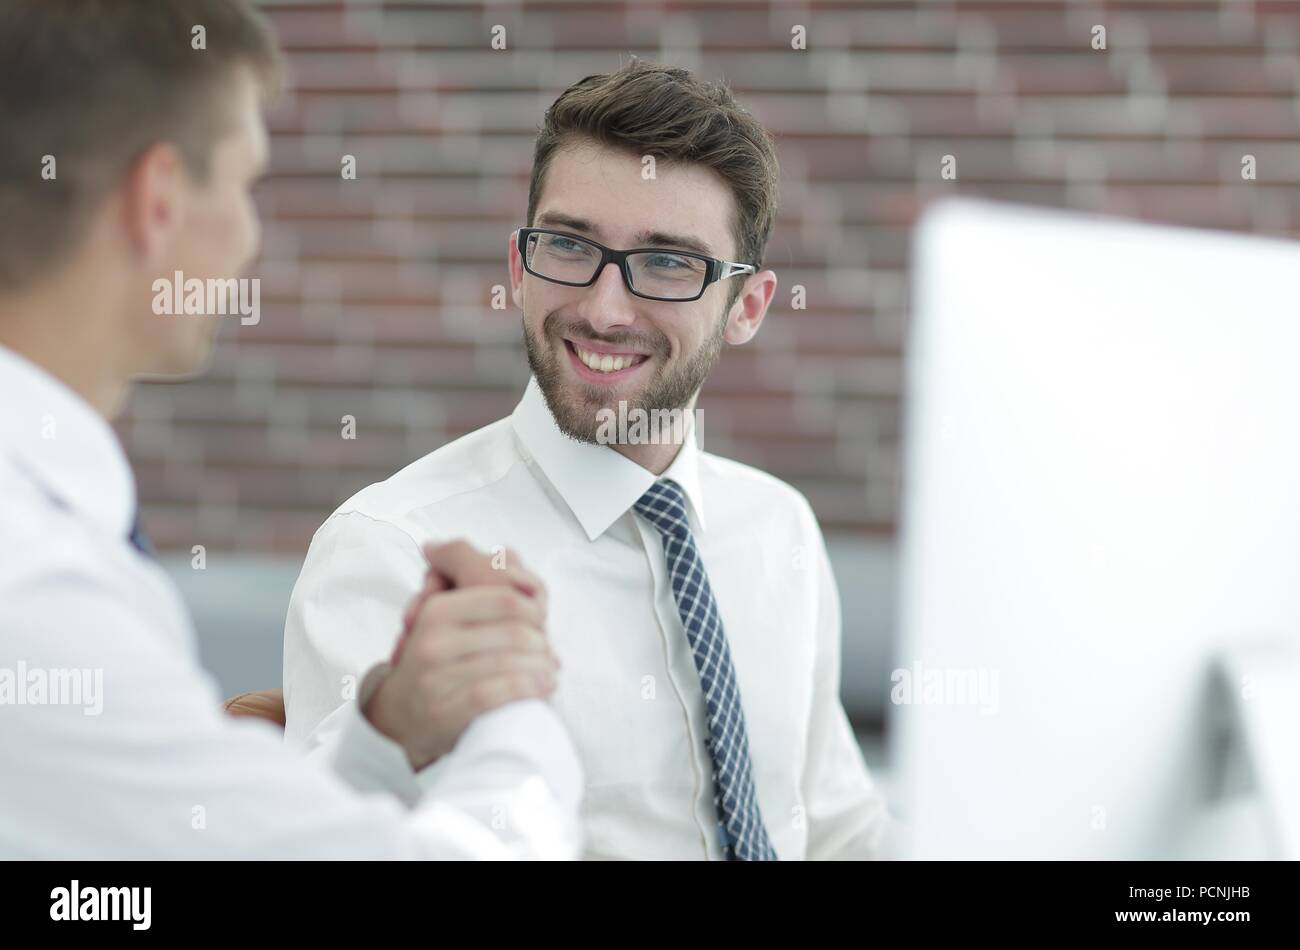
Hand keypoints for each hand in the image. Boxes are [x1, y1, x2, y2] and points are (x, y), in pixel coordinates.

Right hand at [363, 540, 559, 770]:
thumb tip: (501, 551)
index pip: (504, 598)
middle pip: (513, 632)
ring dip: (540, 668)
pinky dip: (526, 689)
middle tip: (549, 650)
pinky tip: (541, 688)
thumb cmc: (432, 657)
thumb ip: (472, 575)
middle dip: (540, 642)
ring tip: (550, 670)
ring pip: (508, 663)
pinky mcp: (444, 712)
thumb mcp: (443, 610)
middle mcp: (433, 642)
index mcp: (437, 611)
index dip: (534, 609)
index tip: (541, 621)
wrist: (400, 713)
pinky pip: (494, 694)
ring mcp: (436, 678)